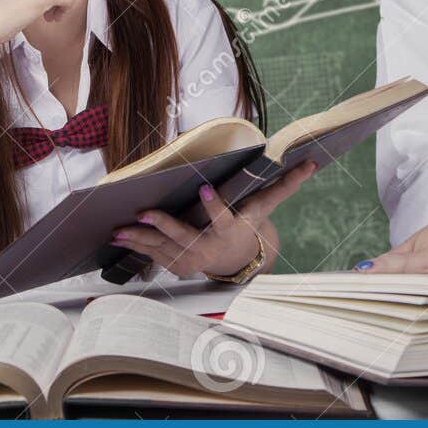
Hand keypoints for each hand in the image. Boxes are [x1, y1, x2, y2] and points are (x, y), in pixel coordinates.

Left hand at [110, 161, 316, 278]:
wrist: (237, 259)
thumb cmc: (248, 225)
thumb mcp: (264, 207)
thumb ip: (283, 186)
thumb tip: (310, 163)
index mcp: (230, 230)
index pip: (223, 218)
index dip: (214, 206)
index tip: (204, 189)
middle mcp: (210, 248)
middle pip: (185, 238)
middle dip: (165, 227)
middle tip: (146, 213)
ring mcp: (192, 260)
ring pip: (163, 249)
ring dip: (140, 239)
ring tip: (119, 228)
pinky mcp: (176, 265)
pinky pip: (154, 255)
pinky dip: (135, 246)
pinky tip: (116, 237)